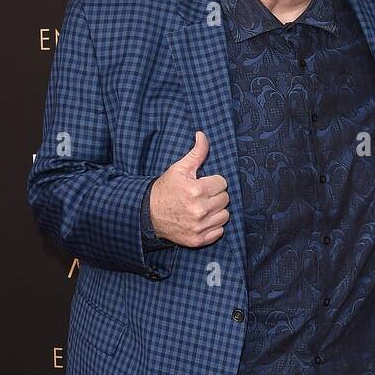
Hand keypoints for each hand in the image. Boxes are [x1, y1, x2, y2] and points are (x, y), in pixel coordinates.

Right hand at [149, 131, 229, 246]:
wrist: (148, 213)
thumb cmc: (166, 189)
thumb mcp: (179, 168)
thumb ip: (196, 153)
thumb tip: (202, 135)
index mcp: (197, 190)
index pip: (222, 183)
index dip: (213, 182)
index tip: (203, 184)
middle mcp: (200, 210)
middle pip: (225, 199)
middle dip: (215, 195)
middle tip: (202, 195)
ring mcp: (199, 227)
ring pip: (225, 215)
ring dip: (217, 211)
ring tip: (203, 207)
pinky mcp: (198, 240)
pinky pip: (219, 231)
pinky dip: (213, 226)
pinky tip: (202, 220)